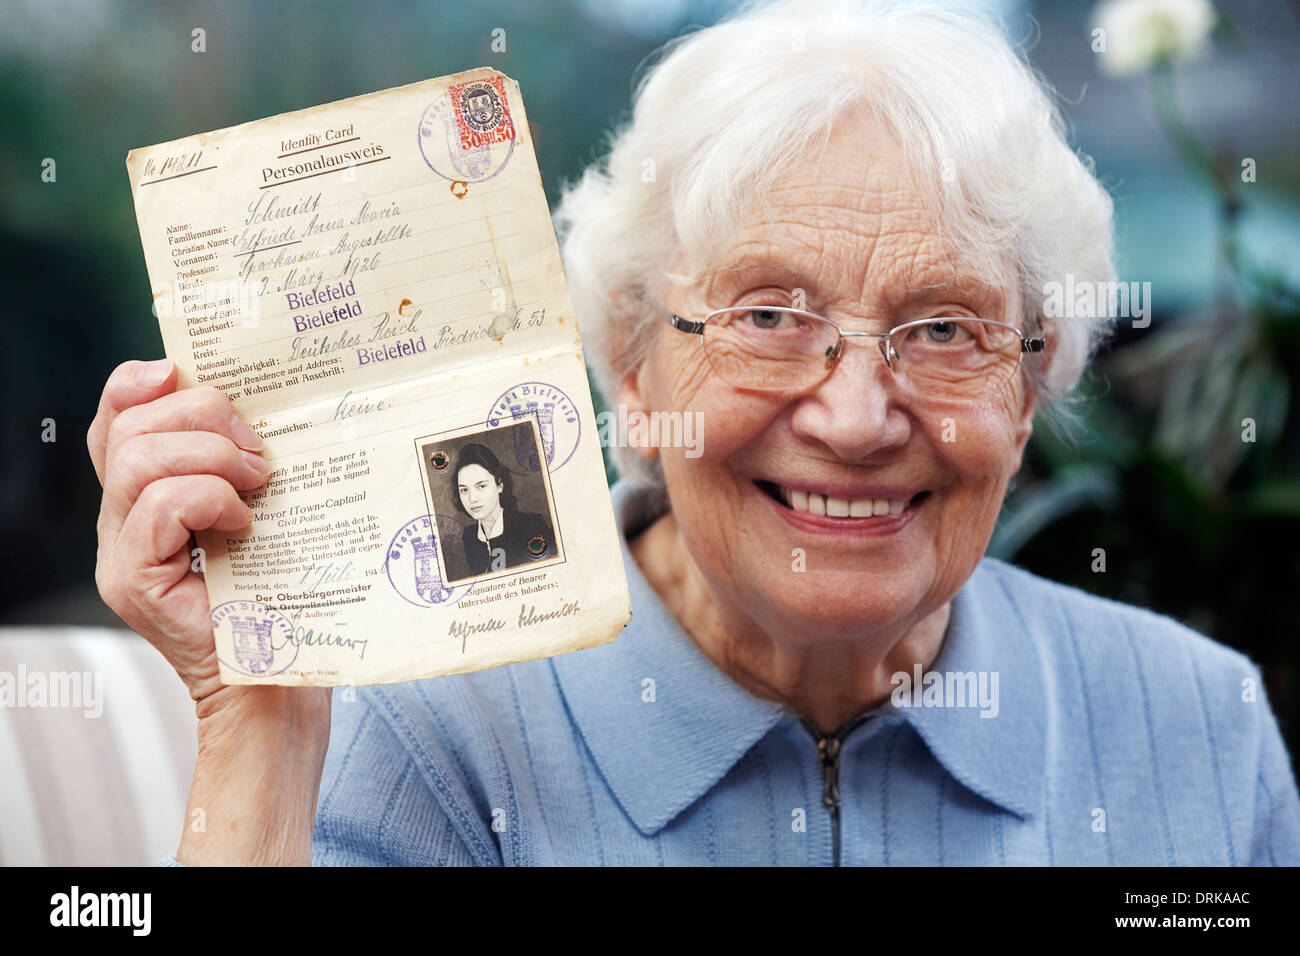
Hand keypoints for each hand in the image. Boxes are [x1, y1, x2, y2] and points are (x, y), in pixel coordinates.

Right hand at [90, 358, 330, 863]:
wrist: (282, 687)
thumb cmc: (288, 600)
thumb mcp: (271, 511)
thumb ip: (245, 463)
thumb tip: (258, 410)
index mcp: (148, 496)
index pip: (116, 418)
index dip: (141, 384)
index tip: (183, 372)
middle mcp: (121, 522)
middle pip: (127, 428)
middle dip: (200, 416)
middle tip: (259, 453)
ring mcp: (121, 554)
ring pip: (136, 459)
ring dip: (210, 456)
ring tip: (257, 484)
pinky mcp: (134, 584)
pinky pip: (156, 506)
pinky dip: (208, 498)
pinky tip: (246, 520)